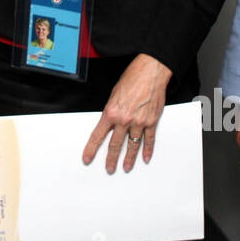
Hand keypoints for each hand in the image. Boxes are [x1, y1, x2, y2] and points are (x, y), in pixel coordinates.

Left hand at [83, 54, 171, 173]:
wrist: (150, 72)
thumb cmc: (132, 78)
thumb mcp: (114, 94)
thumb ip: (112, 111)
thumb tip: (109, 122)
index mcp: (111, 112)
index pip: (98, 135)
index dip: (91, 149)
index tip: (87, 158)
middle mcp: (124, 120)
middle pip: (115, 145)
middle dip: (111, 159)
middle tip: (109, 168)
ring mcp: (139, 122)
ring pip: (132, 146)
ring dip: (129, 158)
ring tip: (126, 167)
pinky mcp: (152, 121)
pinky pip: (149, 140)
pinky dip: (147, 150)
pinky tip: (145, 157)